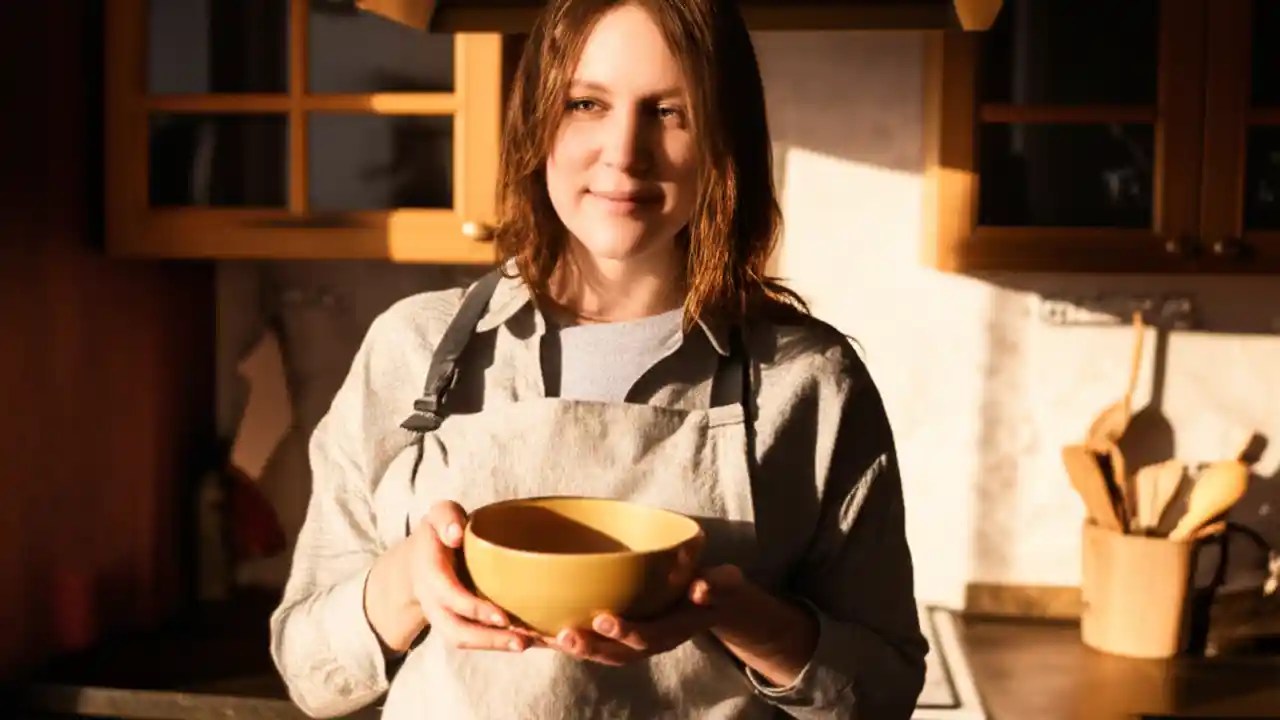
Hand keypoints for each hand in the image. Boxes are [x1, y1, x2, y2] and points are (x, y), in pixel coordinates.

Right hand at [365, 500, 534, 653]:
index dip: (474, 609)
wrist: (419, 560)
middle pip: (456, 632)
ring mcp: (446, 617)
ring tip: (531, 644)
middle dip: (488, 640)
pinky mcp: (461, 622)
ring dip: (497, 645)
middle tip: (522, 642)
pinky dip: (503, 642)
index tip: (502, 617)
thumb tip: (455, 535)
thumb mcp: (439, 515)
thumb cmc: (439, 533)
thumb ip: (445, 518)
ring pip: (466, 640)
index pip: (450, 597)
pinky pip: (477, 639)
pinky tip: (533, 641)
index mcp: (431, 575)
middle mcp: (435, 603)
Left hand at [550, 564, 746, 665]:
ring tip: (540, 638)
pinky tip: (532, 632)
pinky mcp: (614, 636)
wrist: (709, 602)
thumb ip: (718, 585)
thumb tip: (701, 590)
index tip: (604, 620)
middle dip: (590, 648)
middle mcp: (648, 642)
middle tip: (564, 637)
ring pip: (597, 652)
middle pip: (616, 654)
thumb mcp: (724, 584)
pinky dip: (560, 640)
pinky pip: (588, 642)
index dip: (625, 633)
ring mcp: (630, 643)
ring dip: (569, 649)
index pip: (648, 637)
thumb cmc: (713, 588)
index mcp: (673, 630)